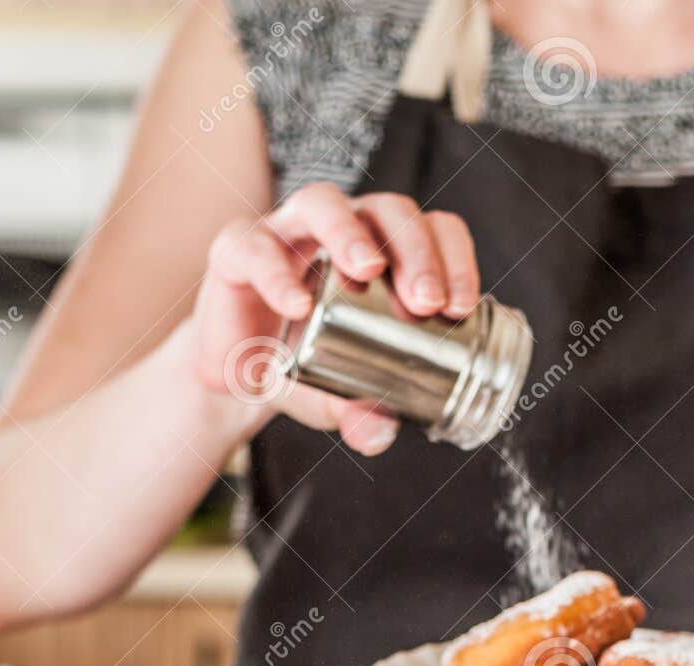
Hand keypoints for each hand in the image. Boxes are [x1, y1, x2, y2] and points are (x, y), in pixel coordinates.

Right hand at [191, 184, 479, 453]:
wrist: (235, 374)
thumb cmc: (300, 364)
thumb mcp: (336, 396)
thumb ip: (361, 413)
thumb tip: (381, 433)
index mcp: (381, 251)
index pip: (430, 230)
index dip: (452, 258)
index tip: (458, 307)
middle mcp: (340, 228)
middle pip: (387, 210)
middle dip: (413, 249)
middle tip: (425, 300)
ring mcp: (287, 231)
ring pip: (324, 203)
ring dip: (350, 234)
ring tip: (367, 271)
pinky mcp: (237, 250)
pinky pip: (257, 248)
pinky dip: (278, 274)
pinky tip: (296, 306)